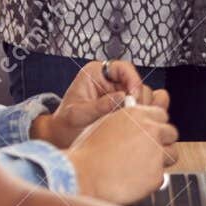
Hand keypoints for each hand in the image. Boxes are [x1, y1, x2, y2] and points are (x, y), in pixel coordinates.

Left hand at [37, 58, 168, 149]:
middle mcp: (110, 81)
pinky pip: (141, 107)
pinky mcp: (125, 107)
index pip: (122, 68)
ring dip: (142, 108)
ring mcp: (119, 94)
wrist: (61, 136)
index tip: (134, 96)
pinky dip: (144, 114)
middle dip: (139, 97)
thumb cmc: (65, 122)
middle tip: (136, 113)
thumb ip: (99, 106)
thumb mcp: (78, 114)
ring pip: (142, 95)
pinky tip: (138, 124)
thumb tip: (122, 98)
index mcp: (96, 73)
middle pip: (136, 82)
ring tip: (135, 121)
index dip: (133, 80)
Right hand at [63, 105, 178, 204]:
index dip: (155, 125)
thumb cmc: (88, 152)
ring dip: (161, 160)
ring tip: (140, 167)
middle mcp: (151, 130)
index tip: (150, 133)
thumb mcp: (106, 124)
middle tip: (147, 151)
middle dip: (162, 142)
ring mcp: (157, 153)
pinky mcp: (156, 175)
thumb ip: (127, 121)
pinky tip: (132, 180)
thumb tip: (138, 122)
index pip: (161, 114)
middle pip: (171, 133)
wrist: (82, 176)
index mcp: (138, 114)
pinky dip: (150, 180)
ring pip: (172, 154)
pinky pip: (160, 176)